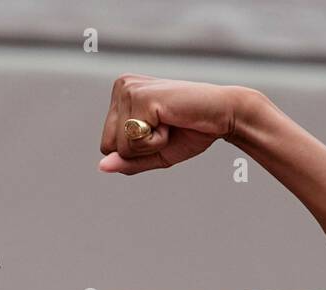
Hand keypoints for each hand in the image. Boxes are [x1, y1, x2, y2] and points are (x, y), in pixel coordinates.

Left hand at [98, 76, 245, 173]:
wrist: (224, 115)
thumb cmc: (190, 132)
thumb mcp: (154, 153)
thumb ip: (127, 162)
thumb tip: (101, 166)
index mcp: (121, 95)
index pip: (107, 144)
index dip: (136, 151)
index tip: (160, 130)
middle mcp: (122, 87)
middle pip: (108, 145)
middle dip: (139, 149)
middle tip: (166, 127)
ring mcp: (129, 89)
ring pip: (121, 146)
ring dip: (150, 144)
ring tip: (170, 122)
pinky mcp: (140, 97)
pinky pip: (135, 142)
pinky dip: (157, 141)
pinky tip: (172, 120)